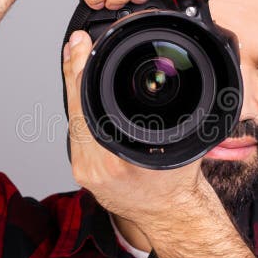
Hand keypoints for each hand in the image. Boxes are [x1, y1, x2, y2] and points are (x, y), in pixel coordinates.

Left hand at [62, 28, 218, 224]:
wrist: (172, 214)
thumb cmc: (179, 180)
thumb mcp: (185, 137)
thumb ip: (179, 108)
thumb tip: (178, 75)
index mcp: (117, 156)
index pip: (87, 100)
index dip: (80, 67)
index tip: (79, 43)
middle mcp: (95, 165)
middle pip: (74, 106)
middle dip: (73, 72)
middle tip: (75, 44)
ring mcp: (85, 171)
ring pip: (72, 119)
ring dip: (75, 91)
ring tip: (77, 62)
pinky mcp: (82, 173)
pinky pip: (75, 133)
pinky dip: (79, 111)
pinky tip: (83, 95)